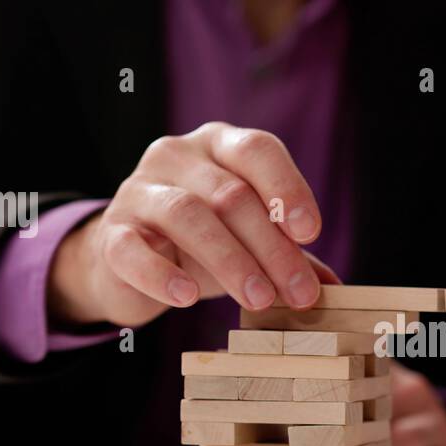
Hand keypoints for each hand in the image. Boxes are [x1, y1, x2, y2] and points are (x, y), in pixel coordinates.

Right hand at [47, 122, 339, 327]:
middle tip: (299, 293)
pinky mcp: (111, 233)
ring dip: (230, 261)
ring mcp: (138, 190)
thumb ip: (289, 255)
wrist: (126, 262)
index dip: (287, 187)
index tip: (311, 232)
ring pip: (188, 215)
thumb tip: (334, 287)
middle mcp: (176, 156)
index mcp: (218, 146)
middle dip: (271, 248)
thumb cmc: (199, 244)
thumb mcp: (248, 242)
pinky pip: (134, 249)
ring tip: (260, 299)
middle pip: (231, 194)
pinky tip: (187, 297)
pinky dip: (162, 274)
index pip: (257, 150)